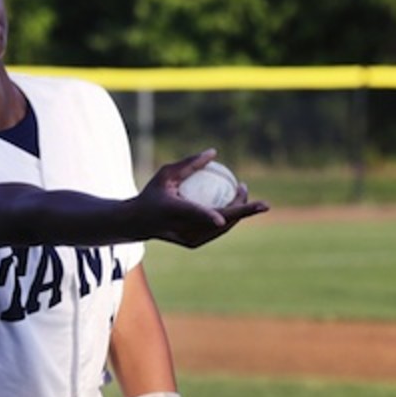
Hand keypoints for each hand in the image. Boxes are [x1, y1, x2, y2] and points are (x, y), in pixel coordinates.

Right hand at [135, 149, 268, 247]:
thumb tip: (213, 152)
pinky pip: (217, 230)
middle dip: (242, 211)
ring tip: (241, 192)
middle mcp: (182, 229)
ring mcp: (189, 240)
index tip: (220, 219)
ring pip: (222, 228)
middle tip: (256, 197)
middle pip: (218, 223)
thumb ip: (189, 163)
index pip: (193, 213)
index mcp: (173, 212)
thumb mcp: (166, 174)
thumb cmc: (151, 194)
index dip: (207, 216)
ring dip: (238, 213)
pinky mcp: (193, 244)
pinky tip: (233, 204)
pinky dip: (228, 218)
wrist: (138, 224)